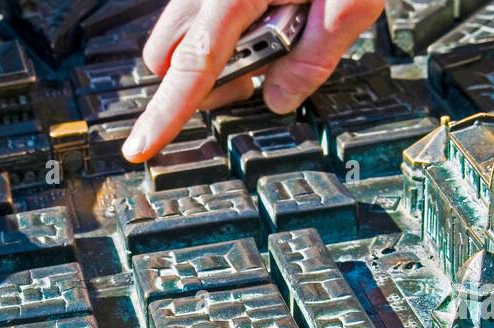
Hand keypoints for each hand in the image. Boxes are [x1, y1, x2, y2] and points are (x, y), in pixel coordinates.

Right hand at [122, 0, 384, 162]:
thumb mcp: (353, 1)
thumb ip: (314, 58)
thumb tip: (279, 98)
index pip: (192, 68)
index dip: (164, 115)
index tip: (140, 147)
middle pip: (169, 54)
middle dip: (198, 82)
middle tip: (254, 77)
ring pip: (181, 33)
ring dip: (212, 56)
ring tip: (271, 38)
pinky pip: (199, 12)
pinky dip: (223, 30)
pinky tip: (267, 15)